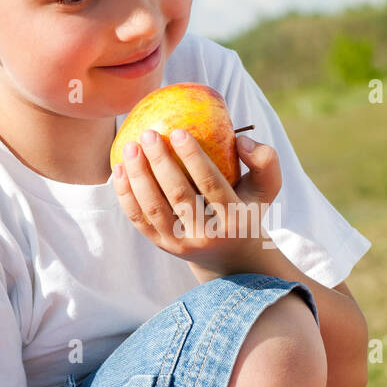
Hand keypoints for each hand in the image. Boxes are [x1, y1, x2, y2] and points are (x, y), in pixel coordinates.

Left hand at [111, 127, 281, 275]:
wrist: (230, 255)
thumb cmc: (246, 209)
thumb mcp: (267, 188)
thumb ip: (265, 159)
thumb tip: (240, 141)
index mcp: (234, 218)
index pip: (211, 185)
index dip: (194, 158)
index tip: (179, 131)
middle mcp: (206, 235)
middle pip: (179, 196)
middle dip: (160, 163)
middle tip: (148, 134)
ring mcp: (181, 244)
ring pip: (154, 209)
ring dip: (138, 177)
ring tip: (130, 147)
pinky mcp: (162, 245)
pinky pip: (139, 219)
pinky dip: (126, 195)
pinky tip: (119, 169)